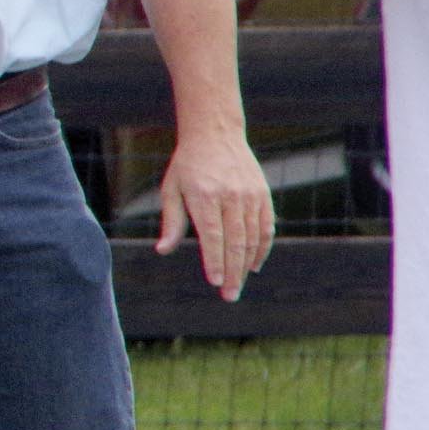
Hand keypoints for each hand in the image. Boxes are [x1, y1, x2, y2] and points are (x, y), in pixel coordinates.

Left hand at [156, 124, 274, 300]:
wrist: (215, 134)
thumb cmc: (187, 165)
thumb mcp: (172, 189)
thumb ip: (172, 221)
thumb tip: (163, 250)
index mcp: (204, 195)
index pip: (213, 235)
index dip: (215, 260)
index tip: (215, 282)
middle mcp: (230, 196)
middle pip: (235, 242)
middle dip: (233, 272)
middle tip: (229, 296)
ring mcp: (250, 195)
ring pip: (252, 237)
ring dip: (246, 265)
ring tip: (238, 285)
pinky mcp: (262, 194)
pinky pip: (265, 227)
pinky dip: (262, 248)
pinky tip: (253, 265)